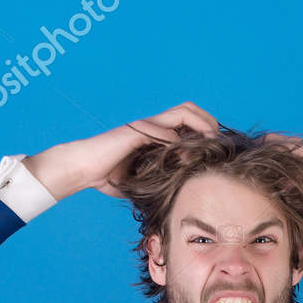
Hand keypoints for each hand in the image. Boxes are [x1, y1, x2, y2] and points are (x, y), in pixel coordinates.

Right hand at [24, 102, 219, 200]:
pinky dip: (179, 142)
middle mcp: (153, 125)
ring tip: (211, 142)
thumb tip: (177, 193)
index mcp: (155, 133)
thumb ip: (160, 179)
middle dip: (209, 122)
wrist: (83, 169)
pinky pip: (165, 132)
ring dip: (201, 125)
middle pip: (189, 109)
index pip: (187, 120)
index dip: (205, 129)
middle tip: (220, 141)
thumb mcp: (142, 179)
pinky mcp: (136, 133)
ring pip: (182, 113)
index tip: (217, 146)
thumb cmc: (108, 175)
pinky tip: (186, 157)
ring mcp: (145, 127)